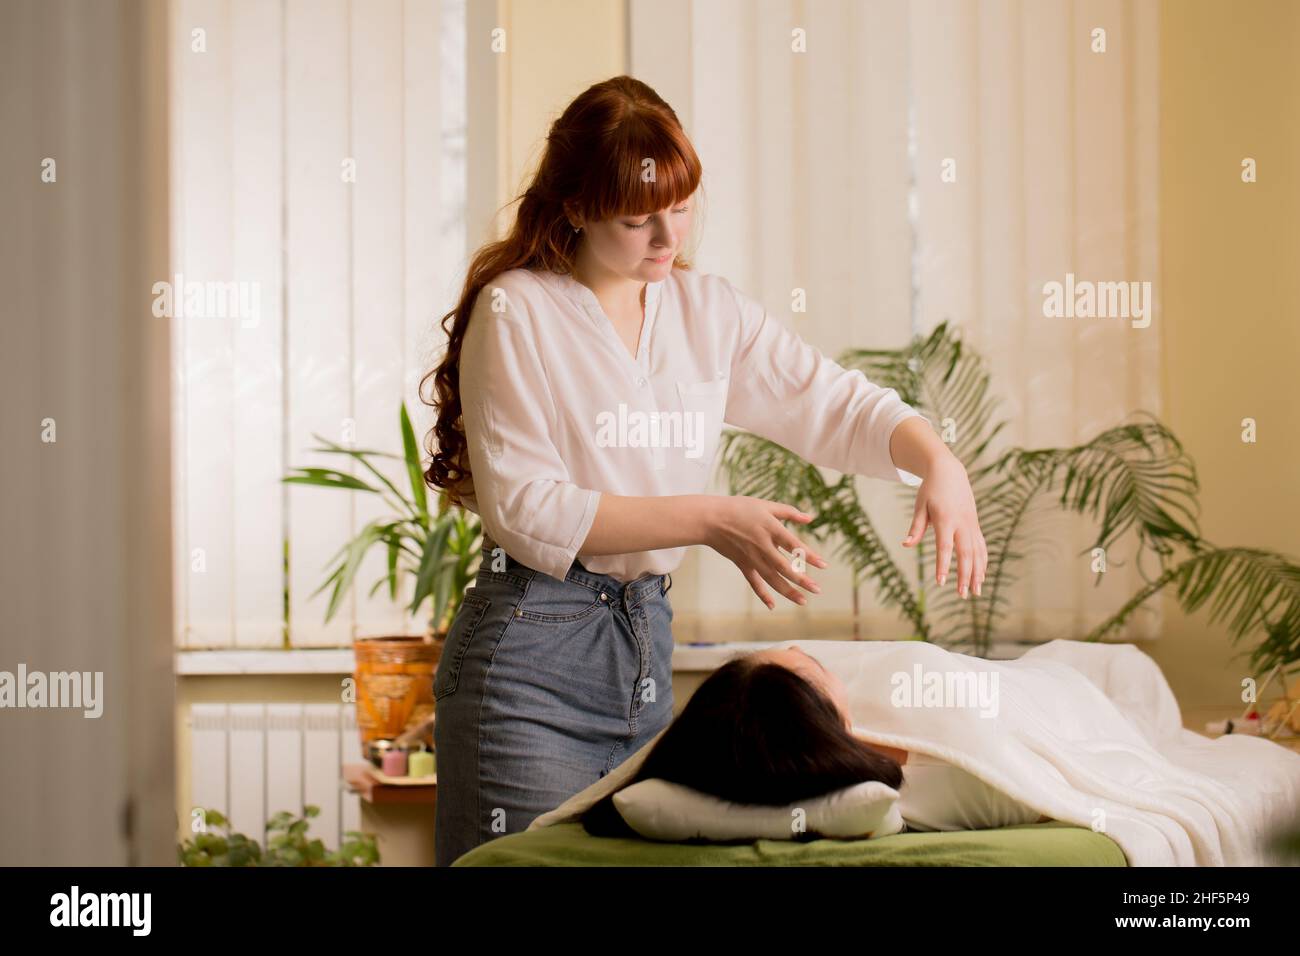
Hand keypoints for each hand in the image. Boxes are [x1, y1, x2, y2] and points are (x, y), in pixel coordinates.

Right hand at [705, 496, 827, 609]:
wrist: (711, 519)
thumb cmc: (740, 508)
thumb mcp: (766, 505)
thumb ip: (789, 512)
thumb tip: (810, 518)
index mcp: (771, 529)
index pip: (794, 545)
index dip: (809, 556)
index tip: (824, 566)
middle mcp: (762, 546)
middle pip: (784, 567)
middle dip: (801, 580)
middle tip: (817, 590)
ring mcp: (752, 557)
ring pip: (771, 578)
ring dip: (787, 591)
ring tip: (803, 601)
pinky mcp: (742, 564)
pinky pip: (753, 582)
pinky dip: (762, 594)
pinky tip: (772, 605)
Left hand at [902, 455, 986, 597]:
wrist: (950, 472)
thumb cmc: (930, 490)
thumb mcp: (920, 505)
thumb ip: (916, 527)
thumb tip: (906, 544)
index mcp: (945, 519)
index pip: (945, 546)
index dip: (943, 565)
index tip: (941, 582)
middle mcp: (962, 523)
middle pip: (965, 553)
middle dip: (965, 575)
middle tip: (962, 594)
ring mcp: (971, 525)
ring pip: (978, 552)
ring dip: (977, 573)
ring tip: (975, 592)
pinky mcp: (975, 525)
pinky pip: (982, 547)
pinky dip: (983, 563)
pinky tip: (981, 577)